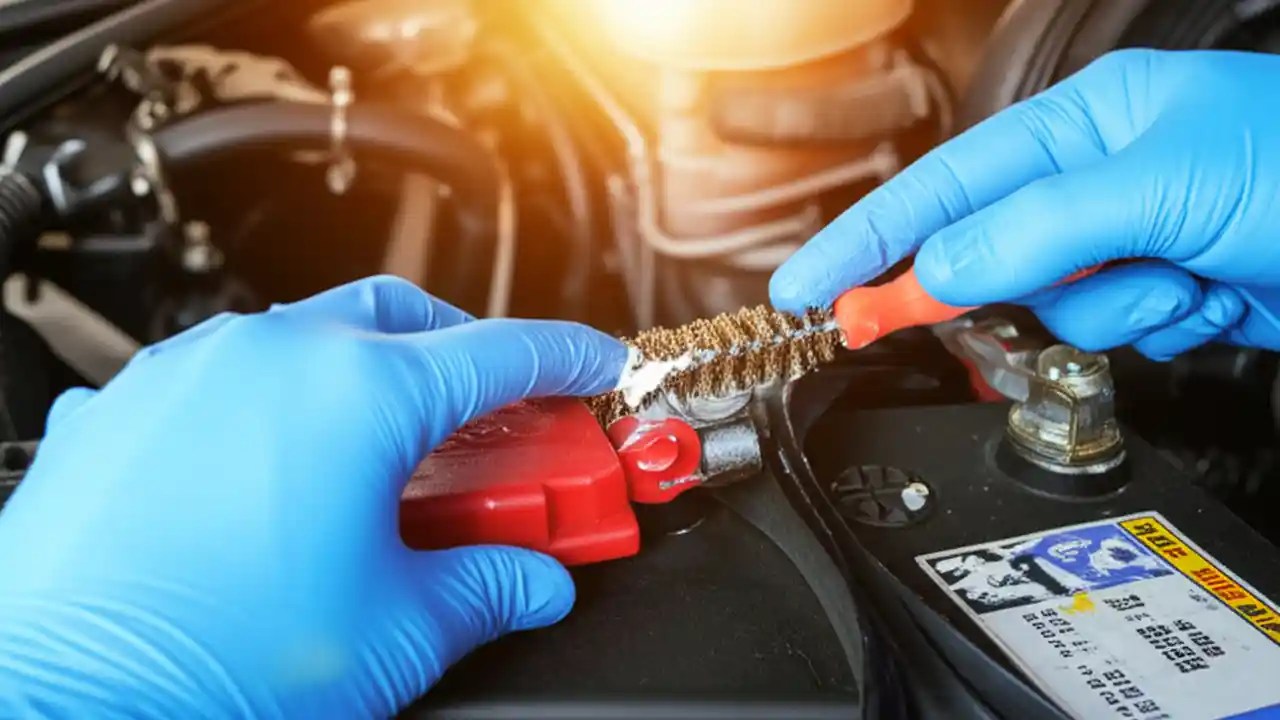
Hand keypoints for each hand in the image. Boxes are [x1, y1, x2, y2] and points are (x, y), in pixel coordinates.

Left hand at [0, 276, 625, 716]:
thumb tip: (532, 583)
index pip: (501, 352)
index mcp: (356, 392)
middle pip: (408, 320)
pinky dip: (281, 407)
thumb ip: (489, 587)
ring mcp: (190, 373)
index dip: (566, 358)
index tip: (593, 366)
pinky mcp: (128, 407)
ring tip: (394, 463)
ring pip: (313, 340)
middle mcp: (270, 356)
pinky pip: (228, 378)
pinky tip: (288, 476)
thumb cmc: (208, 666)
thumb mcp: (397, 630)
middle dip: (469, 357)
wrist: (58, 701)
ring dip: (372, 381)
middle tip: (502, 424)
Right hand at [771, 49, 1279, 357]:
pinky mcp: (1170, 290)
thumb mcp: (1159, 184)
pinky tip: (1205, 297)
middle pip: (987, 252)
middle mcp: (1098, 177)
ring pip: (1051, 304)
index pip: (945, 186)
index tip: (806, 287)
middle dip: (980, 288)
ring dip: (1106, 308)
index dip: (867, 238)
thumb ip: (1032, 230)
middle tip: (907, 321)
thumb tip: (938, 273)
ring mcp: (1133, 236)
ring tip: (1173, 279)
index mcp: (1085, 122)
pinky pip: (1111, 330)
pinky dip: (1153, 325)